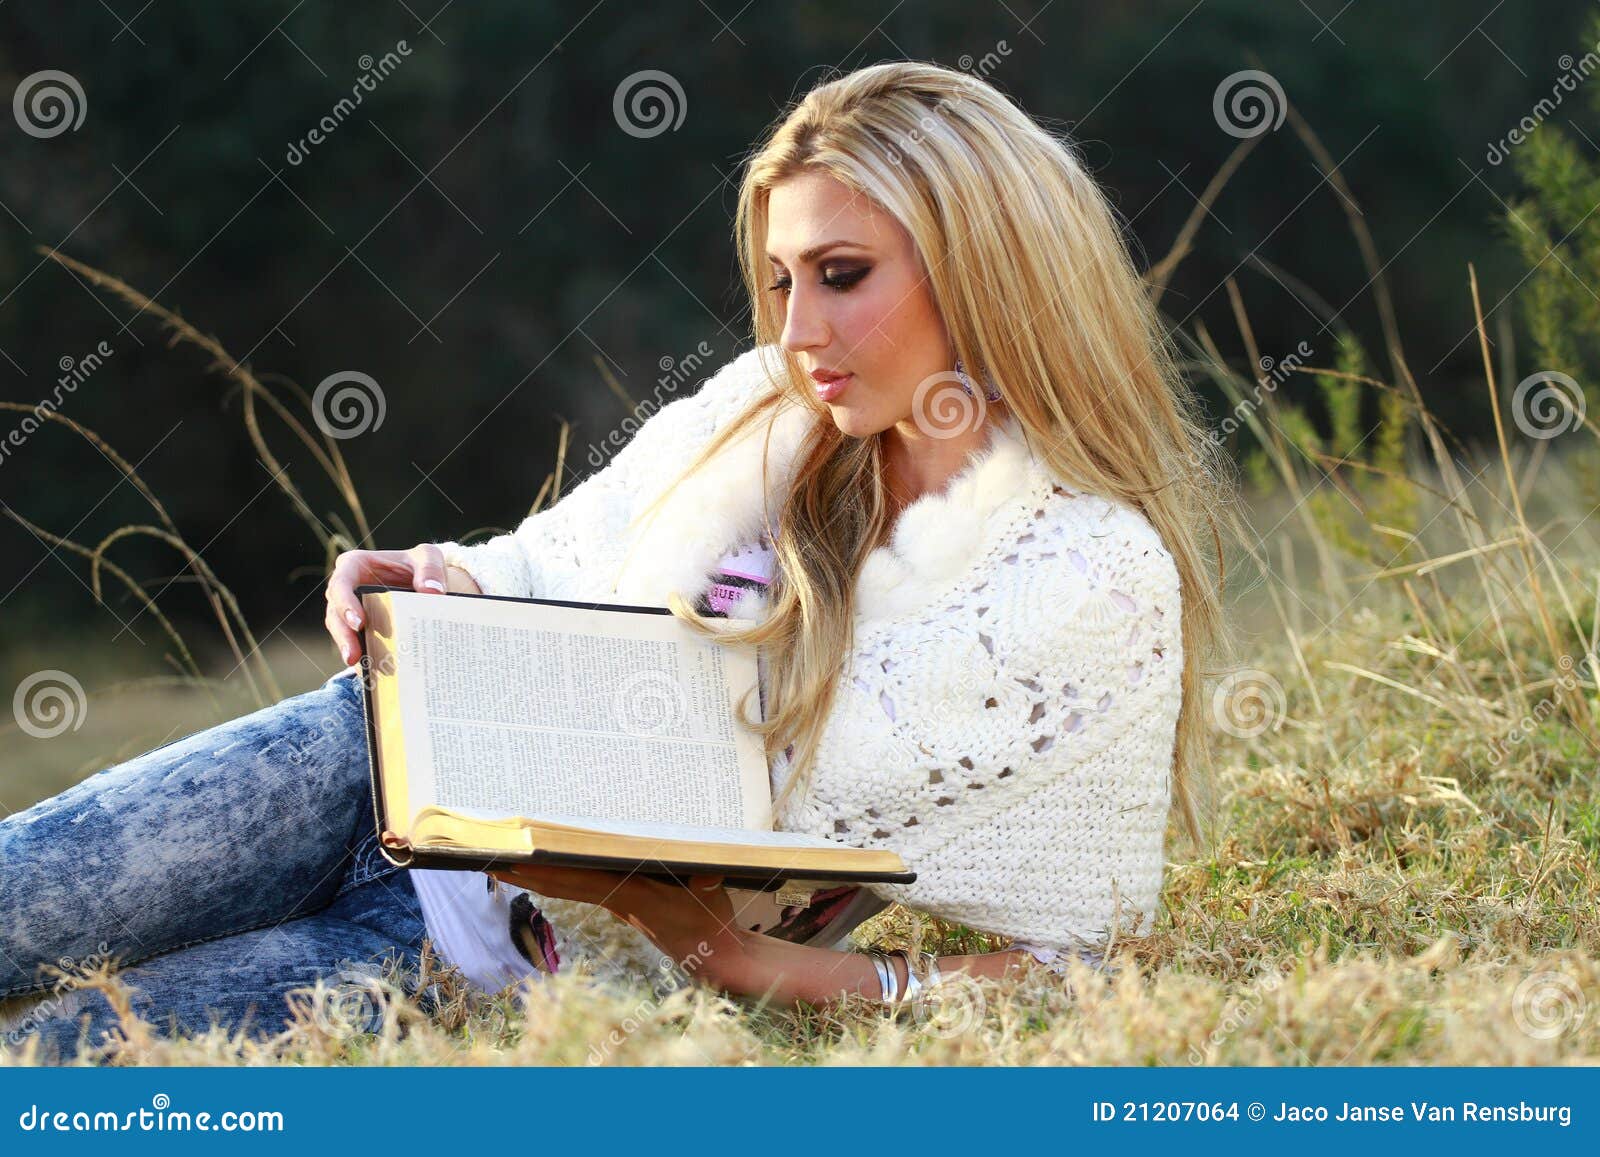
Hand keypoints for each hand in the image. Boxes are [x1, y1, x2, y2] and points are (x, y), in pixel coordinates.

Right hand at [324, 544, 463, 664]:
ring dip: (349, 650)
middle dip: (343, 636)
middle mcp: (345, 589)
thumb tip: (432, 591)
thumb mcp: (428, 558)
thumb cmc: (420, 565)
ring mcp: (349, 610)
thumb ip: (430, 569)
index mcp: (354, 566)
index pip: (341, 584)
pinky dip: (363, 658)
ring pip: (340, 632)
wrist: (424, 582)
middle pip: (335, 613)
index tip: (359, 622)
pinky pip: (355, 644)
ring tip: (363, 668)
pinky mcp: (358, 629)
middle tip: (354, 656)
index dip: (345, 604)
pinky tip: (374, 673)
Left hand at [486, 863, 742, 980]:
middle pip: (563, 884)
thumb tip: (707, 873)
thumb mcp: (713, 898)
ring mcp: (619, 904)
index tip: (517, 861)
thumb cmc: (713, 924)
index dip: (546, 870)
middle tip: (492, 858)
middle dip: (529, 872)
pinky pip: (584, 888)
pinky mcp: (626, 905)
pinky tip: (552, 870)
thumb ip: (708, 884)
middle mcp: (617, 900)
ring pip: (570, 887)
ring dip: (540, 875)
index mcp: (630, 895)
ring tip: (509, 862)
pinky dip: (563, 877)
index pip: (578, 880)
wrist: (716, 958)